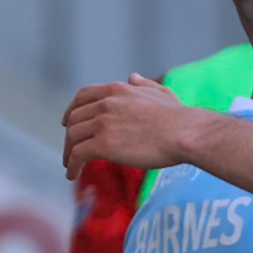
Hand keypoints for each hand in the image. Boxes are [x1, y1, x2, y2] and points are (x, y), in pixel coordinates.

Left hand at [63, 77, 197, 180]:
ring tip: (70, 166)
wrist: (184, 133)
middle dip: (70, 135)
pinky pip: (78, 155)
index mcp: (116, 90)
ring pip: (73, 138)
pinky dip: (71, 165)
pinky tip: (71, 175)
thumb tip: (132, 77)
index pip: (83, 96)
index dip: (72, 109)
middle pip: (75, 118)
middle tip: (71, 149)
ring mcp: (103, 124)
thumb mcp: (160, 93)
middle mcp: (105, 104)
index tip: (68, 121)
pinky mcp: (104, 145)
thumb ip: (143, 85)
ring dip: (68, 153)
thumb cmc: (179, 118)